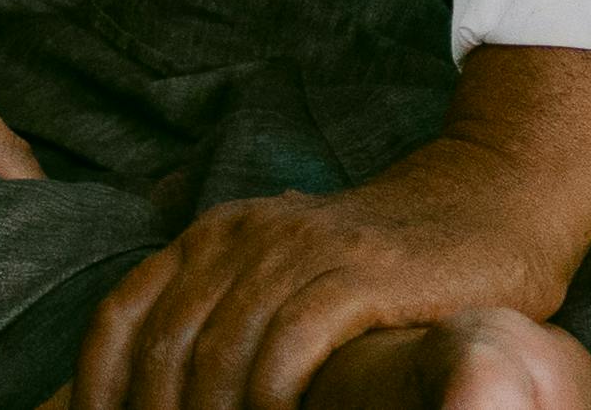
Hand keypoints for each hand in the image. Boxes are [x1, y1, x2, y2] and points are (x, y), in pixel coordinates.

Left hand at [62, 45, 590, 409]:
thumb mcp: (289, 271)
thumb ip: (236, 309)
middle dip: (161, 409)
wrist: (487, 200)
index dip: (103, 380)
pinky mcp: (362, 274)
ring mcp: (303, 250)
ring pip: (225, 347)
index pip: (125, 313)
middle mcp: (245, 235)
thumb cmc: (384, 259)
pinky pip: (293, 341)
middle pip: (169, 341)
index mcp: (214, 236)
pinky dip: (276, 393)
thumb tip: (178, 387)